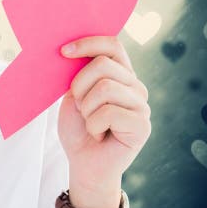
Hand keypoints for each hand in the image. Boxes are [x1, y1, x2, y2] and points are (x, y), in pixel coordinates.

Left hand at [57, 35, 150, 207]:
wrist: (83, 164)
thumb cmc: (78, 129)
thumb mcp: (73, 95)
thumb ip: (79, 73)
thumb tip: (71, 49)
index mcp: (120, 75)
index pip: (112, 45)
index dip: (88, 43)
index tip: (63, 52)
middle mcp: (135, 86)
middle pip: (103, 65)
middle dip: (79, 86)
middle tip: (80, 107)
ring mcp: (142, 105)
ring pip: (105, 88)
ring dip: (86, 108)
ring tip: (90, 123)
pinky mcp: (143, 125)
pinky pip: (109, 112)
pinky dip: (94, 126)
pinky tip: (99, 135)